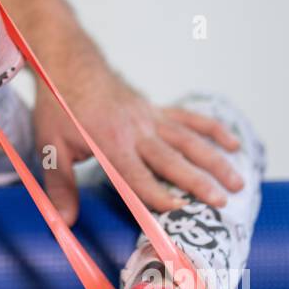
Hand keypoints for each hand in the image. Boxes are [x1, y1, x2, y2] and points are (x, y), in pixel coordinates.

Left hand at [33, 53, 242, 224]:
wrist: (69, 64)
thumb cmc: (58, 107)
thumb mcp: (50, 147)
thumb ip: (61, 186)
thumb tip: (64, 223)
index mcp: (110, 143)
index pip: (137, 176)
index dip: (156, 196)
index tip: (177, 212)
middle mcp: (136, 131)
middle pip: (171, 160)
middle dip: (198, 182)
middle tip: (222, 202)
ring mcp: (150, 118)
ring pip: (189, 140)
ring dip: (215, 161)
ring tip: (238, 182)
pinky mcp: (155, 109)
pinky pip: (188, 119)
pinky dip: (213, 129)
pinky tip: (233, 143)